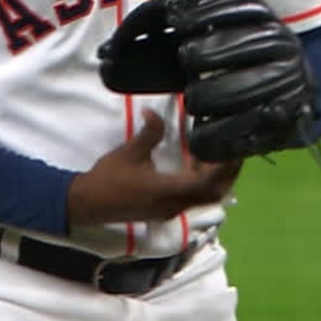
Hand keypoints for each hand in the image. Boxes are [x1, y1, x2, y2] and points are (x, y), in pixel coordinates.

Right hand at [66, 109, 241, 225]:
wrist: (88, 204)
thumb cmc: (109, 178)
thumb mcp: (130, 151)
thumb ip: (150, 132)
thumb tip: (154, 110)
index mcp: (169, 191)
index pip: (208, 182)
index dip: (224, 167)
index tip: (232, 146)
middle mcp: (175, 204)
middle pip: (214, 194)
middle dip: (227, 174)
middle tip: (232, 149)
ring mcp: (171, 210)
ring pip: (205, 197)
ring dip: (214, 178)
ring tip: (215, 151)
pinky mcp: (166, 210)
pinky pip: (193, 198)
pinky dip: (201, 182)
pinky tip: (195, 162)